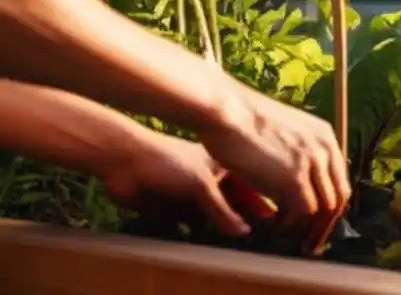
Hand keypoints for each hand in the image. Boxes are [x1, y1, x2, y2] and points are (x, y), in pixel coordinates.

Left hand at [101, 132, 250, 236]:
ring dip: (216, 229)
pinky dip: (194, 234)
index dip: (259, 201)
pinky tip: (203, 243)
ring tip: (231, 243)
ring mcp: (191, 197)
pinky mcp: (173, 211)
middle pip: (230, 204)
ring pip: (210, 218)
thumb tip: (244, 232)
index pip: (247, 186)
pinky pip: (189, 227)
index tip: (273, 219)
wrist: (124, 162)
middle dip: (239, 219)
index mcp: (222, 166)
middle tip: (257, 236)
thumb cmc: (169, 161)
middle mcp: (209, 182)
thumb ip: (222, 209)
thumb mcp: (202, 184)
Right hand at [198, 80, 348, 246]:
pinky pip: (305, 211)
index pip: (339, 180)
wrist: (225, 111)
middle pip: (338, 197)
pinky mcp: (294, 178)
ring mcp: (312, 162)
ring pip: (323, 207)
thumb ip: (297, 150)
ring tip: (290, 234)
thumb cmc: (241, 120)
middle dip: (324, 223)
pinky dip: (293, 223)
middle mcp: (325, 148)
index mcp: (325, 135)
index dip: (329, 206)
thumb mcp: (282, 131)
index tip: (317, 223)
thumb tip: (300, 179)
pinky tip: (278, 226)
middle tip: (309, 240)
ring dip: (308, 227)